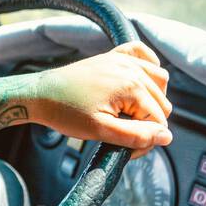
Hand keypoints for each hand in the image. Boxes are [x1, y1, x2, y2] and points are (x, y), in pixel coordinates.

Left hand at [28, 42, 171, 158]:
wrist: (40, 95)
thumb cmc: (65, 112)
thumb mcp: (101, 131)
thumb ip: (136, 135)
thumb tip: (166, 136)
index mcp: (132, 86)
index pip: (158, 120)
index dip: (145, 140)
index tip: (126, 150)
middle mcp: (131, 68)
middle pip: (162, 103)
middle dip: (147, 123)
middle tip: (123, 137)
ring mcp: (122, 59)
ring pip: (159, 81)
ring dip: (151, 100)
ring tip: (129, 115)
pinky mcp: (113, 56)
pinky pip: (144, 55)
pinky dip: (148, 66)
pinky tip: (140, 81)